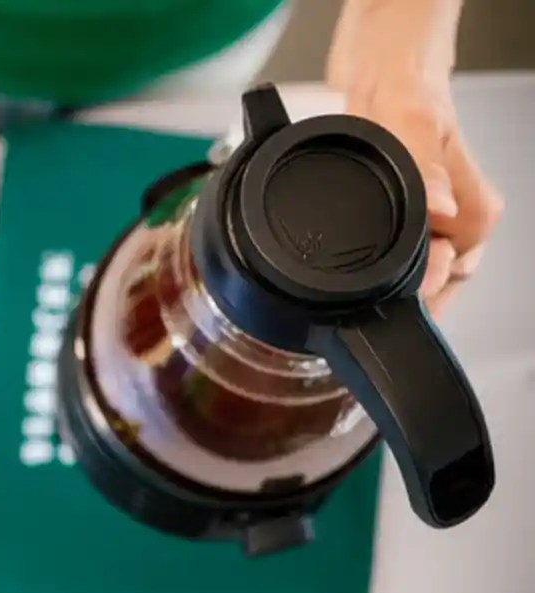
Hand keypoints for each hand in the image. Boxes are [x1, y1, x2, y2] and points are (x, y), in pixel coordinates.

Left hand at [328, 0, 502, 315]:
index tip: (393, 297)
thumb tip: (440, 210)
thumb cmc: (407, 84)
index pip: (454, 272)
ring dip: (385, 283)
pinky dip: (374, 265)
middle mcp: (455, 217)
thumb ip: (425, 165)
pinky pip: (395, 256)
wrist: (381, 62)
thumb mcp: (413, 120)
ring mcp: (430, 218)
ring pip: (414, 274)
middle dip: (400, 295)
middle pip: (435, 283)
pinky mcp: (404, 215)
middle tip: (363, 298)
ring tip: (354, 283)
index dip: (421, 290)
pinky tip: (351, 265)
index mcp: (472, 207)